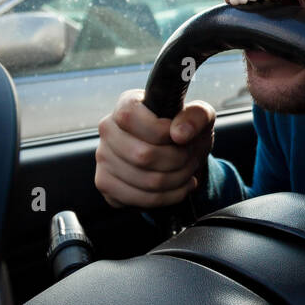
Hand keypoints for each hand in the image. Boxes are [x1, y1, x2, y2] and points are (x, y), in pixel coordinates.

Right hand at [94, 90, 214, 208]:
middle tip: (190, 157)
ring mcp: (103, 158)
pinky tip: (178, 186)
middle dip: (177, 160)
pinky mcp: (106, 184)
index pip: (129, 117)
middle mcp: (108, 129)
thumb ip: (196, 116)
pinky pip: (139, 199)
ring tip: (187, 171)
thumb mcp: (200, 117)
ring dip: (177, 179)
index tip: (179, 136)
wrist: (180, 153)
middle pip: (142, 155)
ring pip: (145, 181)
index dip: (160, 130)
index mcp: (127, 104)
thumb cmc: (186, 131)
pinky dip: (168, 197)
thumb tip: (179, 133)